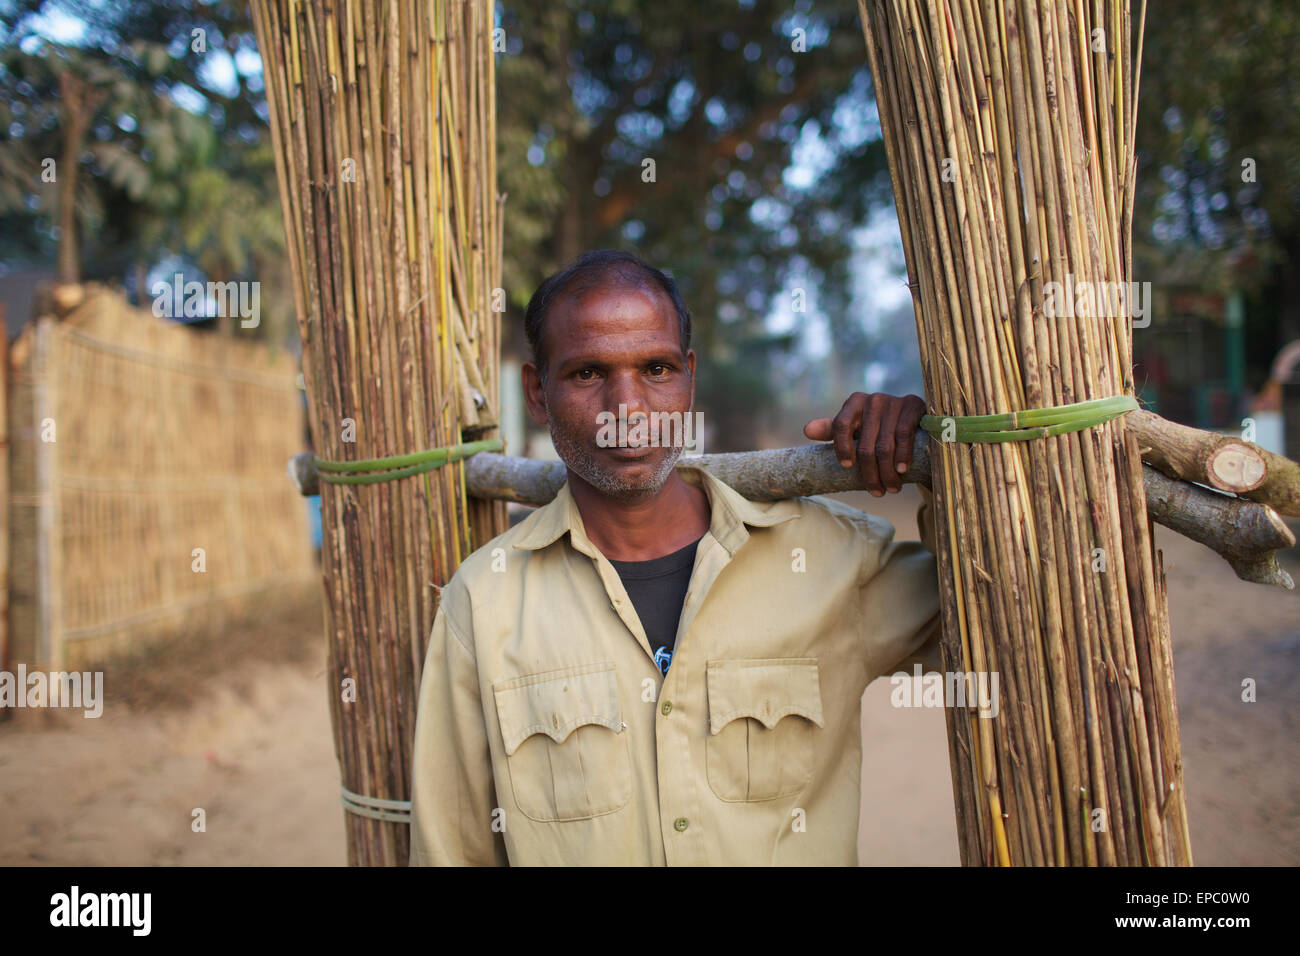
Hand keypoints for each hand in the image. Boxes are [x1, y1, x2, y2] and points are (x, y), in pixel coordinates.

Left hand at [803, 392, 926, 495]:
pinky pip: (904, 436)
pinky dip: (902, 457)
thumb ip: (831, 430)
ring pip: (885, 446)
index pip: (840, 426)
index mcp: (854, 403)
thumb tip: (807, 430)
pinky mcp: (913, 405)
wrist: (912, 418)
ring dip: (887, 473)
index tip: (846, 466)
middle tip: (876, 492)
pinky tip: (902, 471)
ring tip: (891, 488)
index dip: (842, 448)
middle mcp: (873, 399)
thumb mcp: (854, 428)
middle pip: (865, 444)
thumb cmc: (876, 426)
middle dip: (870, 473)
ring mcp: (894, 401)